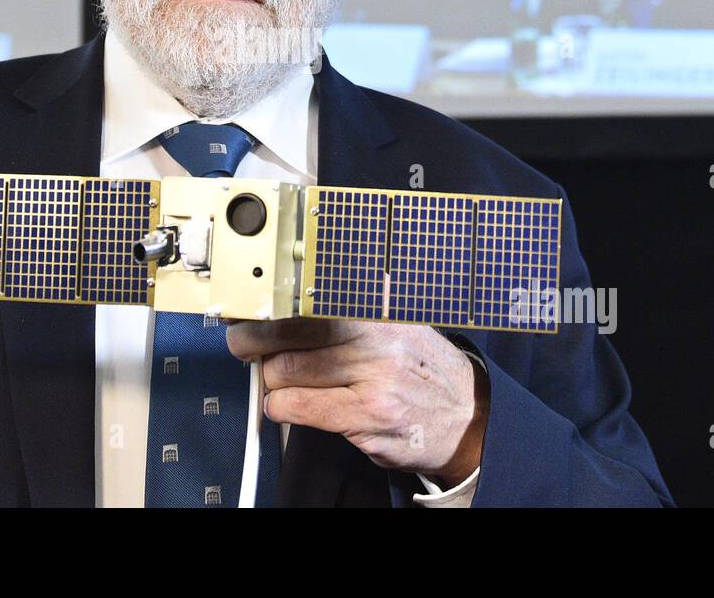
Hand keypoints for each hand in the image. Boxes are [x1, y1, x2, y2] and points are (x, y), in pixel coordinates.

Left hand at [225, 317, 489, 487]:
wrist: (468, 417)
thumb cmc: (421, 369)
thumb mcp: (394, 323)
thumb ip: (347, 310)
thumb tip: (285, 303)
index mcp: (376, 307)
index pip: (308, 295)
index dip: (266, 302)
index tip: (245, 306)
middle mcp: (376, 336)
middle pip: (287, 329)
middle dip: (253, 340)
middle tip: (245, 345)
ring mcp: (373, 377)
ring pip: (286, 370)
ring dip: (272, 380)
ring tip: (283, 381)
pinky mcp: (367, 416)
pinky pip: (298, 407)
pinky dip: (281, 406)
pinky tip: (290, 405)